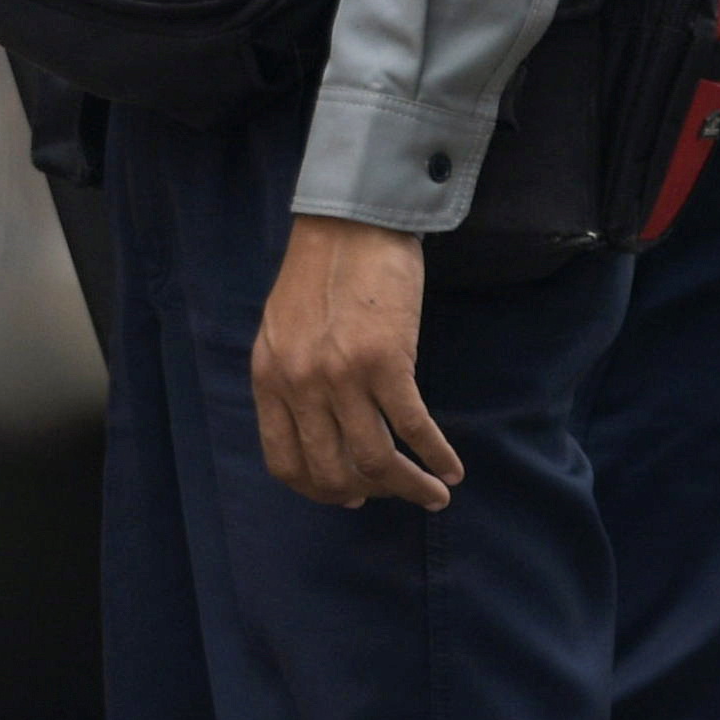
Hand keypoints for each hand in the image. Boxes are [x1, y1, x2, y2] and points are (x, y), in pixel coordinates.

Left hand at [250, 213, 459, 511]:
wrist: (352, 222)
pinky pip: (412, 428)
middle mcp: (299, 385)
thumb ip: (292, 380)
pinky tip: (450, 468)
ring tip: (433, 495)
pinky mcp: (386, 362)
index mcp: (269, 379)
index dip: (319, 490)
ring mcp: (341, 377)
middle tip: (394, 495)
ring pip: (375, 460)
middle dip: (368, 494)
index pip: (286, 462)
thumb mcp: (283, 331)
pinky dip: (435, 455)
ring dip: (408, 487)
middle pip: (332, 471)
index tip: (347, 497)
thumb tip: (322, 432)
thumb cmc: (321, 271)